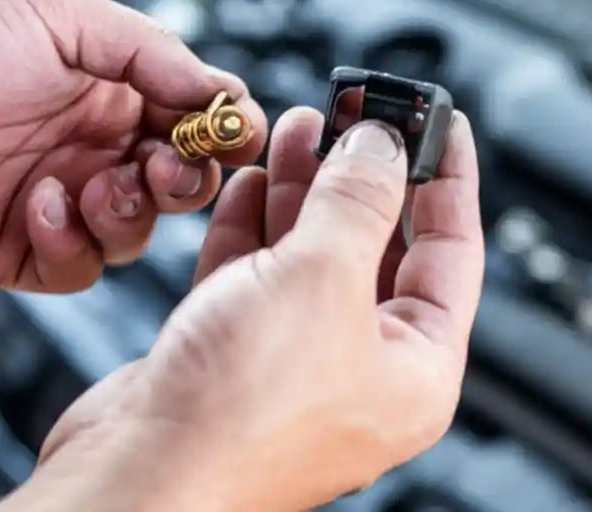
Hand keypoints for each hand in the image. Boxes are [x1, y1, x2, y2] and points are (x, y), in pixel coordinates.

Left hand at [0, 0, 266, 291]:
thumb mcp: (62, 13)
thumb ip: (150, 51)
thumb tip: (224, 93)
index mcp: (113, 93)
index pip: (196, 122)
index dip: (226, 131)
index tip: (239, 132)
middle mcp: (94, 150)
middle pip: (181, 185)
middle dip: (189, 178)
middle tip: (166, 166)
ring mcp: (59, 203)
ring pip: (138, 232)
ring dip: (133, 212)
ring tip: (96, 183)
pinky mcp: (18, 249)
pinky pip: (78, 267)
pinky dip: (73, 241)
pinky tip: (39, 201)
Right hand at [0, 108, 483, 511]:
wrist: (137, 475)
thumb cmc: (240, 413)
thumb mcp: (324, 278)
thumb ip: (359, 201)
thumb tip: (383, 147)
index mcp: (417, 369)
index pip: (453, 252)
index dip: (449, 178)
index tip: (441, 122)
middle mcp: (363, 369)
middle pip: (380, 247)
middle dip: (363, 174)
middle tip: (357, 116)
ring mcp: (296, 364)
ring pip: (314, 256)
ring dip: (306, 189)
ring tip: (302, 127)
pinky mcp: (236, 356)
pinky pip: (258, 277)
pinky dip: (255, 227)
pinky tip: (253, 182)